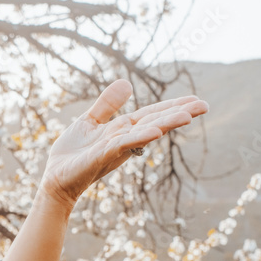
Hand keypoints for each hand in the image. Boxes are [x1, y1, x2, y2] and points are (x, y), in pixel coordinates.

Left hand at [38, 79, 208, 208]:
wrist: (55, 178)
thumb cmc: (72, 154)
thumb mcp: (90, 121)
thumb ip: (107, 104)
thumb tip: (127, 82)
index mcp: (122, 129)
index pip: (151, 114)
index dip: (172, 106)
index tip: (196, 100)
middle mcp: (123, 138)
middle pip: (154, 122)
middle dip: (178, 113)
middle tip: (205, 105)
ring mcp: (114, 148)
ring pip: (144, 133)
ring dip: (165, 124)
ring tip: (188, 115)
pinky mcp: (101, 156)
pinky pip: (123, 145)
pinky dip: (139, 138)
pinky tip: (155, 132)